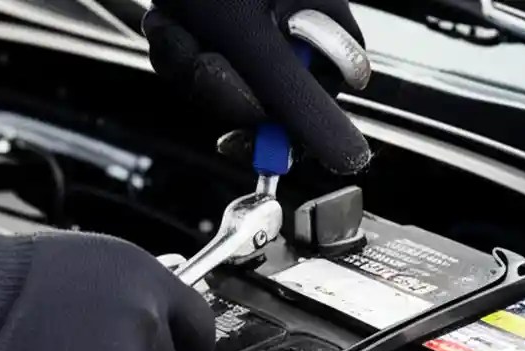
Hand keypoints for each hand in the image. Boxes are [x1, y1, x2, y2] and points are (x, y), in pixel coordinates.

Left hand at [143, 0, 370, 174]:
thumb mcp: (257, 41)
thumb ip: (301, 103)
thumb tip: (353, 158)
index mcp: (329, 35)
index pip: (316, 116)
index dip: (270, 131)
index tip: (233, 136)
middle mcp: (298, 34)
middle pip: (259, 106)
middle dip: (213, 86)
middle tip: (199, 55)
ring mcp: (257, 29)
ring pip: (219, 86)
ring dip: (186, 62)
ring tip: (178, 21)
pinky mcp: (221, 24)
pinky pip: (197, 60)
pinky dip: (176, 44)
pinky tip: (171, 17)